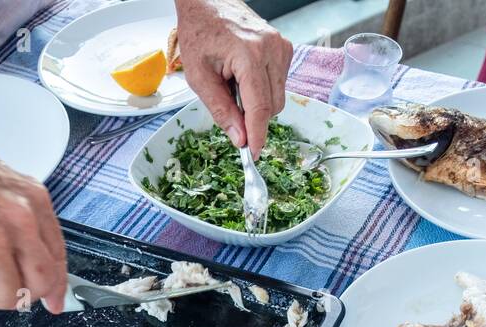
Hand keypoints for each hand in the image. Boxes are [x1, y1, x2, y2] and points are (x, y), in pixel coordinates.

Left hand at [174, 0, 292, 156]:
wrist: (208, 3)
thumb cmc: (200, 33)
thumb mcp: (199, 77)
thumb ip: (221, 110)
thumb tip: (239, 138)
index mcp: (249, 55)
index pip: (260, 107)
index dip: (257, 134)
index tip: (253, 153)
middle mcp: (272, 49)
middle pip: (273, 106)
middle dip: (254, 118)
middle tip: (231, 111)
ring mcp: (282, 47)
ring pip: (279, 97)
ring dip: (258, 102)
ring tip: (234, 84)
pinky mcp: (285, 48)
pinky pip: (279, 83)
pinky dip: (263, 90)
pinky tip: (244, 77)